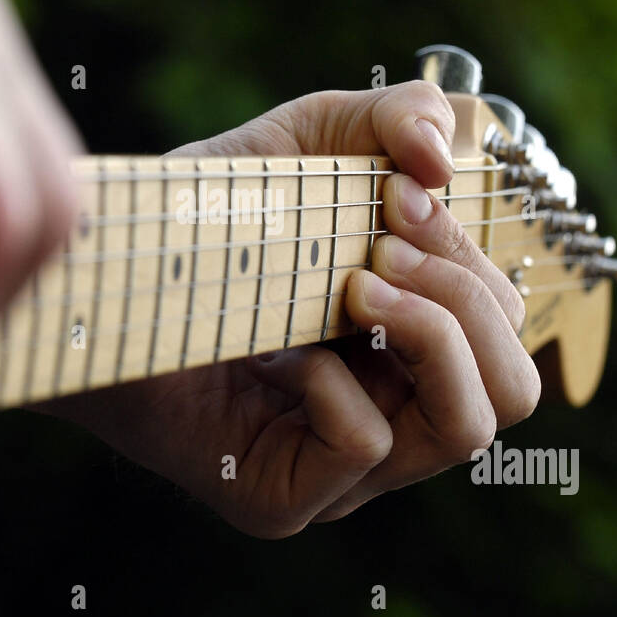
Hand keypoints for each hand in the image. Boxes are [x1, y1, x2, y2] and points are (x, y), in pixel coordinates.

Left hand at [41, 80, 540, 537]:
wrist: (103, 268)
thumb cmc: (207, 213)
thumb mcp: (311, 142)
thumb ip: (397, 118)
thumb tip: (449, 155)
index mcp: (409, 351)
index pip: (505, 327)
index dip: (471, 256)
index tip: (402, 194)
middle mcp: (389, 415)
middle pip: (513, 390)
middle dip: (464, 298)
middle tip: (380, 245)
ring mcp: (339, 472)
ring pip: (465, 429)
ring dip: (427, 334)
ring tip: (355, 282)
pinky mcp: (281, 498)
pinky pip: (364, 447)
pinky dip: (335, 383)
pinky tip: (283, 353)